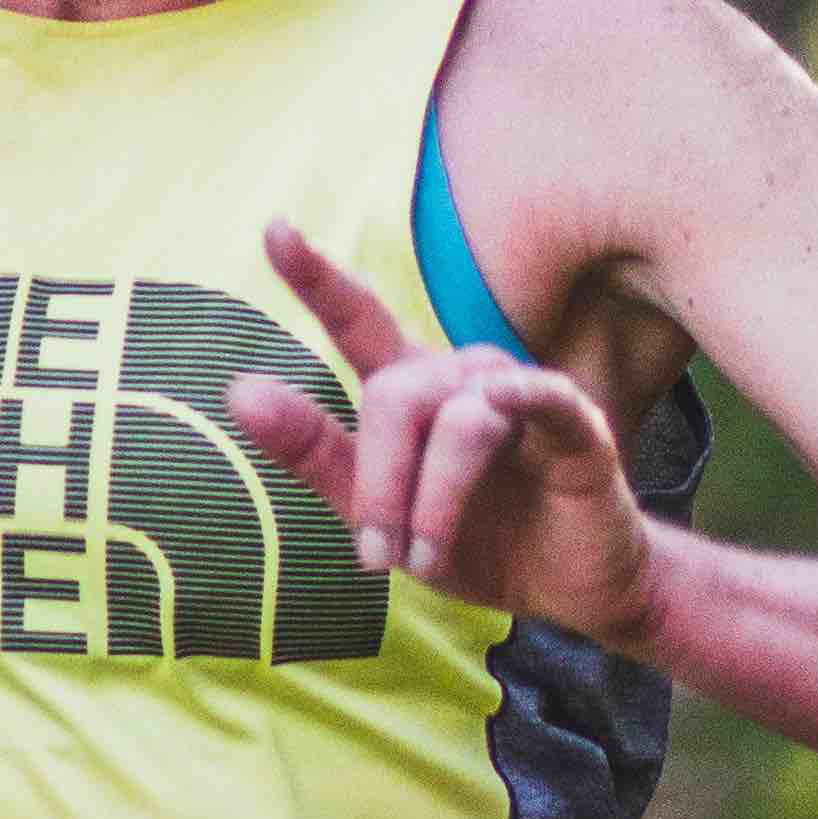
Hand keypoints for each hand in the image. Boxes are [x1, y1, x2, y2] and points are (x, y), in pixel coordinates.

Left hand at [225, 216, 659, 646]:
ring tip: (424, 560)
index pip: (358, 321)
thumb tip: (238, 390)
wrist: (567, 588)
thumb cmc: (475, 541)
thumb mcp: (378, 513)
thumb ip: (314, 453)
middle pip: (394, 395)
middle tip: (376, 557)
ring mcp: (521, 395)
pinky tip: (505, 400)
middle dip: (377, 482)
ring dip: (431, 499)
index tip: (275, 229)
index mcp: (412, 387)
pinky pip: (544, 398)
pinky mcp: (579, 425)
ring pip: (456, 420)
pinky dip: (522, 397)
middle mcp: (461, 375)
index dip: (317, 277)